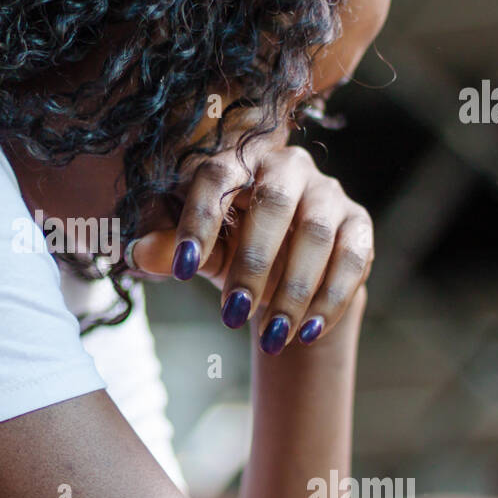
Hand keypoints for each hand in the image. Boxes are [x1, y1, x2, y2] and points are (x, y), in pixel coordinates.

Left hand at [125, 144, 373, 353]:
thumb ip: (167, 248)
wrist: (288, 268)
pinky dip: (329, 300)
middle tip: (231, 317)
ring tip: (270, 337)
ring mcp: (328, 192)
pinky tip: (306, 333)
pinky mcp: (358, 223)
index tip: (180, 270)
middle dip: (252, 264)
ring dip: (292, 291)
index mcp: (238, 161)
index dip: (198, 221)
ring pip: (316, 234)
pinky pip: (351, 258)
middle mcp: (287, 166)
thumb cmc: (230, 248)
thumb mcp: (198, 249)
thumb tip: (138, 252)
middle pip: (274, 204)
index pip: (215, 178)